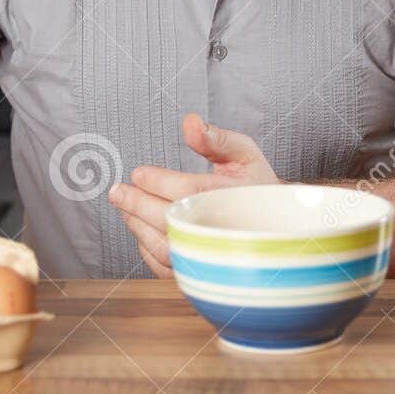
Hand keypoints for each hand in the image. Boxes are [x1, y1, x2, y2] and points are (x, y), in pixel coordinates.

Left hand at [108, 113, 278, 277]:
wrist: (277, 225)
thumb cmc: (257, 186)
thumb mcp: (244, 154)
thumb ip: (215, 139)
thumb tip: (189, 122)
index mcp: (235, 198)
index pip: (187, 190)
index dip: (156, 181)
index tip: (138, 172)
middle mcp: (223, 230)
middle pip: (169, 219)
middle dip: (136, 203)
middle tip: (117, 191)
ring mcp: (212, 255)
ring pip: (164, 247)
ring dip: (137, 226)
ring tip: (124, 207)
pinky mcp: (202, 271)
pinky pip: (167, 267)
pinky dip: (147, 250)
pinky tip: (141, 230)